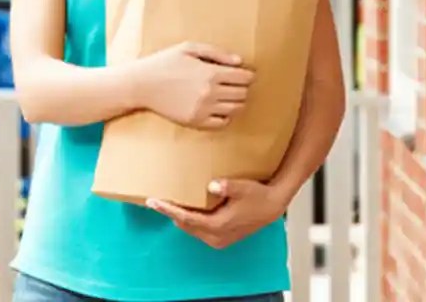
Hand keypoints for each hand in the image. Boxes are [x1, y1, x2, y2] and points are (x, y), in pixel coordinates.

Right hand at [130, 42, 253, 128]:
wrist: (141, 84)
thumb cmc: (164, 62)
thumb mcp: (188, 48)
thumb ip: (216, 52)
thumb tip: (239, 62)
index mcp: (210, 73)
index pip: (244, 78)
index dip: (247, 75)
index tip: (242, 74)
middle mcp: (210, 93)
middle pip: (243, 94)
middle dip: (243, 87)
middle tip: (234, 84)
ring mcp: (203, 109)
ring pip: (236, 109)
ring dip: (236, 101)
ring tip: (227, 95)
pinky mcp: (195, 121)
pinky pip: (222, 123)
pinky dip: (225, 116)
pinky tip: (218, 108)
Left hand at [147, 179, 288, 248]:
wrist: (273, 206)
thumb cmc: (257, 195)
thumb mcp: (243, 188)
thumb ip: (228, 187)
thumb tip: (213, 185)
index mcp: (218, 226)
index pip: (186, 218)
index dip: (168, 210)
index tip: (153, 202)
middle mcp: (216, 237)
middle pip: (185, 225)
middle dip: (171, 213)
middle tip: (155, 200)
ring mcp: (219, 240)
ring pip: (191, 229)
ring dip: (180, 217)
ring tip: (167, 203)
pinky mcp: (222, 238)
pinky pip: (199, 230)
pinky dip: (190, 220)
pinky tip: (185, 208)